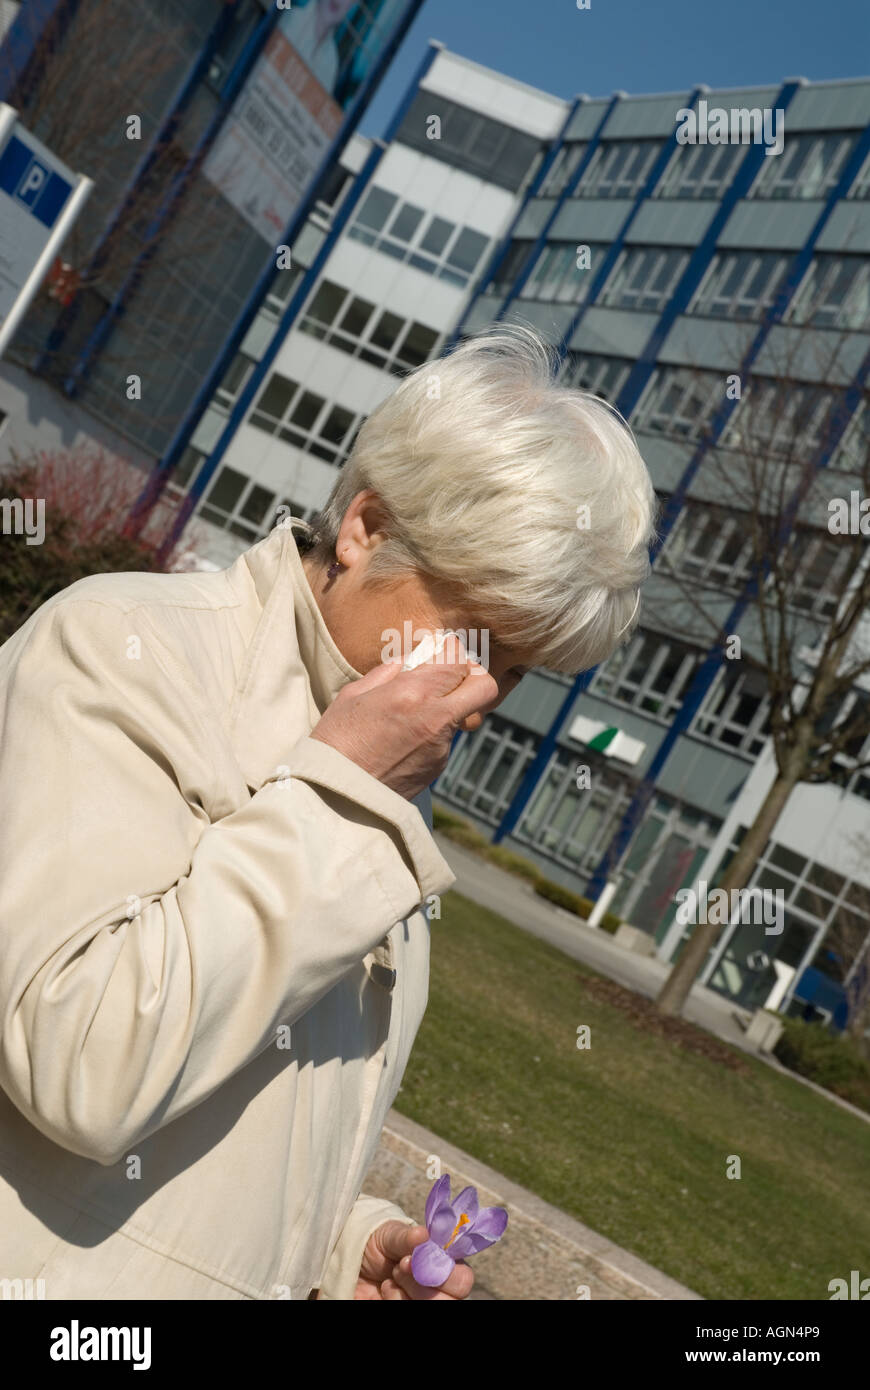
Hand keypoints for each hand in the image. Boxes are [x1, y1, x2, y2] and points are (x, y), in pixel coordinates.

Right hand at [309, 635, 498, 800]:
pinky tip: (403, 739)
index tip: (440, 652)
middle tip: (449, 678)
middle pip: (485, 687)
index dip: (452, 652)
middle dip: (472, 677)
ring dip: (448, 707)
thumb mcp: (354, 695)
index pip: (458, 660)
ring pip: (464, 714)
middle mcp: (436, 719)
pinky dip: (432, 733)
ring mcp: (441, 746)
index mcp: (413, 693)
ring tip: (411, 714)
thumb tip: (408, 662)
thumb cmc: (336, 742)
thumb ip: (387, 674)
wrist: (335, 796)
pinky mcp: (438, 767)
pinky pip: (446, 739)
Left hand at [354, 1220, 474, 1299]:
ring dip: (406, 1293)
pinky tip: (386, 1288)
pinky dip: (394, 1301)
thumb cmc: (378, 1243)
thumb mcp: (390, 1235)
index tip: (412, 1259)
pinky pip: (405, 1312)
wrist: (352, 1261)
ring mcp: (421, 1302)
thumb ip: (406, 1237)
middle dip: (421, 1285)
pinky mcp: (404, 1311)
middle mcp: (438, 1288)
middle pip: (449, 1302)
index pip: (463, 1280)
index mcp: (444, 1264)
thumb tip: (422, 1234)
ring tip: (392, 1275)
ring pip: (428, 1309)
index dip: (444, 1274)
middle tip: (400, 1266)